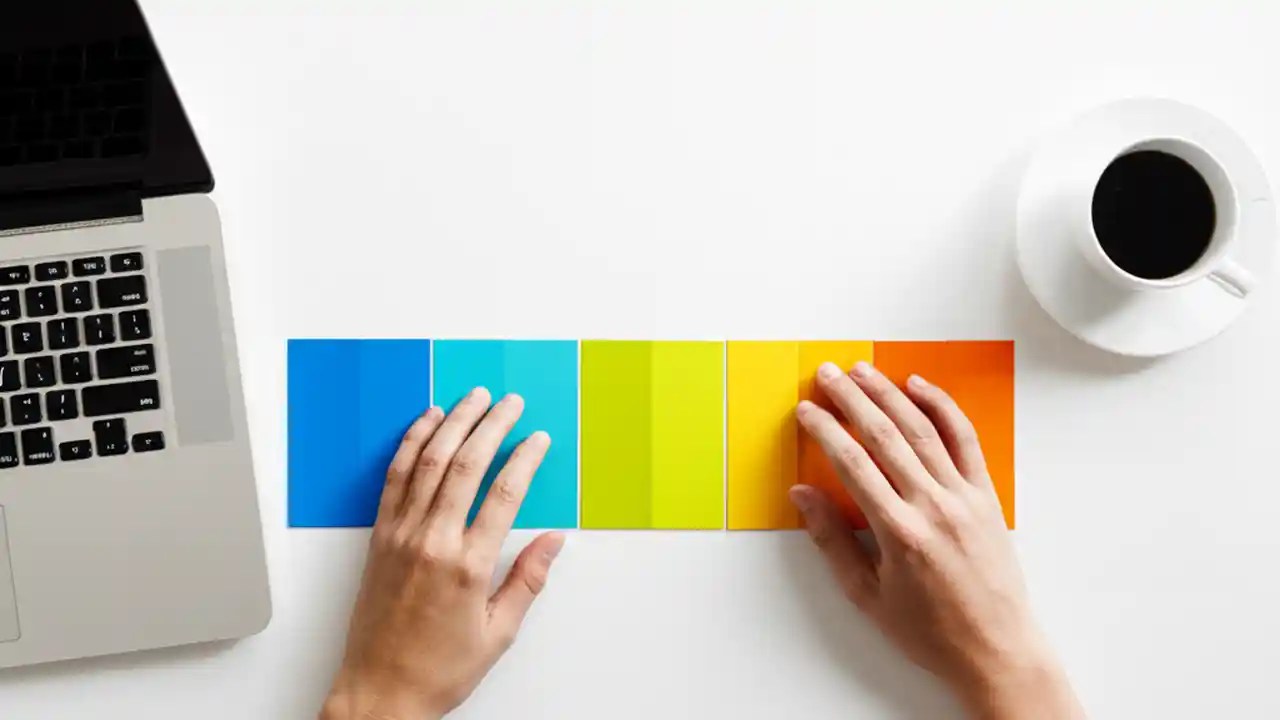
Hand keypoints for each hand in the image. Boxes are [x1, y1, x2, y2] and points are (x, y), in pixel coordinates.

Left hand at [321, 389, 564, 719]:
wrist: (379, 693)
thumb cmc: (437, 670)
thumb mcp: (497, 634)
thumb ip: (526, 581)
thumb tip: (553, 541)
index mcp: (467, 566)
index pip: (504, 494)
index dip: (525, 458)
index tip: (539, 438)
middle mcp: (432, 542)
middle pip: (466, 466)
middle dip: (492, 426)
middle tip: (510, 402)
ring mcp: (401, 535)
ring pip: (428, 462)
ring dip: (453, 423)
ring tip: (472, 397)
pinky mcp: (379, 537)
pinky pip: (394, 478)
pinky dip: (410, 444)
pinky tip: (426, 422)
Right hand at [791, 362, 1083, 719]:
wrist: (995, 648)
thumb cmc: (929, 631)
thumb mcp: (867, 595)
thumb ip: (832, 541)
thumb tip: (802, 495)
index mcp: (900, 534)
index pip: (854, 466)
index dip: (826, 432)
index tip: (807, 411)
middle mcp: (934, 507)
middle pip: (885, 438)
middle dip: (852, 401)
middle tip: (826, 375)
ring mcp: (964, 498)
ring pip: (922, 431)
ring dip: (890, 394)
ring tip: (863, 371)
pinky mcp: (987, 496)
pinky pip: (965, 440)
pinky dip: (943, 408)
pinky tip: (920, 387)